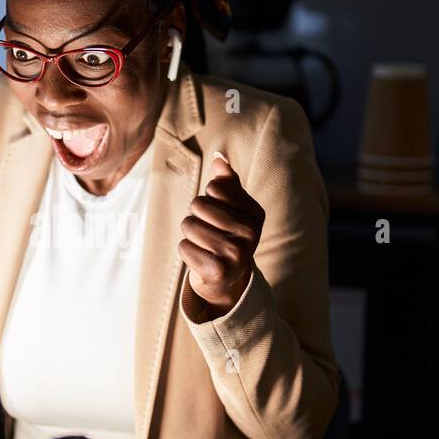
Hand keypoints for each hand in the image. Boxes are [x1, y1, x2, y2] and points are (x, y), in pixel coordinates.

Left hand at [178, 151, 263, 319]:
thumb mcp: (231, 209)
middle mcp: (249, 233)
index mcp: (255, 214)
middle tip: (208, 234)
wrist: (226, 281)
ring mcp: (235, 252)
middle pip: (198, 204)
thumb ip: (226, 183)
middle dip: (196, 218)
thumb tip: (219, 157)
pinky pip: (183, 246)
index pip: (214, 187)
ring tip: (204, 247)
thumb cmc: (225, 237)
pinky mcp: (217, 270)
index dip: (209, 199)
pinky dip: (187, 253)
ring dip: (189, 236)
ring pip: (188, 225)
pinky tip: (201, 260)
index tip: (219, 217)